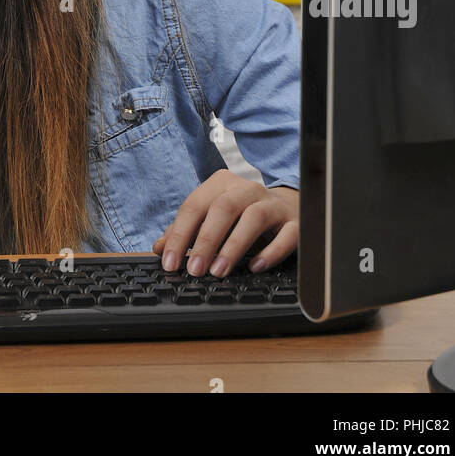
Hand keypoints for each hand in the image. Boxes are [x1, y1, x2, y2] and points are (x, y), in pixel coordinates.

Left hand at [152, 170, 298, 276]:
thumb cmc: (242, 216)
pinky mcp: (295, 223)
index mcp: (222, 184)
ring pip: (254, 217)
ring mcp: (273, 204)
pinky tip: (256, 267)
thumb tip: (159, 248)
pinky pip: (286, 235)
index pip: (195, 206)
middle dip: (206, 240)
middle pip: (224, 207)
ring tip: (219, 271)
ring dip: (234, 245)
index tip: (169, 263)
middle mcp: (248, 189)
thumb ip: (187, 232)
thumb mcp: (213, 219)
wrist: (289, 207)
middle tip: (194, 270)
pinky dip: (271, 252)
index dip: (179, 235)